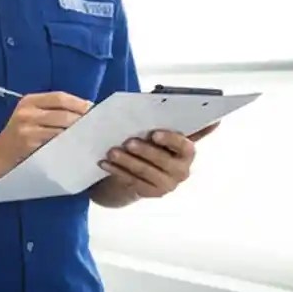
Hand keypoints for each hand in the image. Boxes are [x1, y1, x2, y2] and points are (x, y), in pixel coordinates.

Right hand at [0, 91, 92, 171]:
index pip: (60, 97)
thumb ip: (51, 111)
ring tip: (90, 136)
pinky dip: (68, 144)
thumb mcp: (30, 116)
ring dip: (78, 133)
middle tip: (96, 126)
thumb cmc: (19, 135)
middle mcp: (27, 112)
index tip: (93, 109)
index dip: (79, 103)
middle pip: (63, 113)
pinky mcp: (29, 145)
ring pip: (61, 129)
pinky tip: (76, 146)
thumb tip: (85, 109)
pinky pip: (55, 143)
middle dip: (83, 119)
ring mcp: (27, 129)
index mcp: (29, 101)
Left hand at [98, 123, 217, 197]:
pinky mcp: (151, 193)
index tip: (154, 133)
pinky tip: (104, 163)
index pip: (185, 145)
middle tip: (128, 142)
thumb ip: (162, 120)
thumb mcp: (158, 133)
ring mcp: (167, 184)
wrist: (143, 171)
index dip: (171, 140)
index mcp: (188, 151)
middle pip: (164, 161)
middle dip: (145, 151)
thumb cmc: (152, 144)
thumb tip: (156, 98)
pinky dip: (117, 171)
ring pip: (145, 172)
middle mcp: (182, 170)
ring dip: (127, 161)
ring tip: (112, 152)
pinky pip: (132, 181)